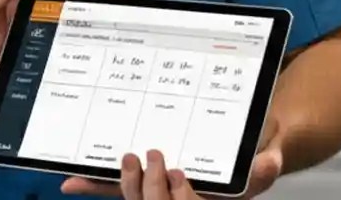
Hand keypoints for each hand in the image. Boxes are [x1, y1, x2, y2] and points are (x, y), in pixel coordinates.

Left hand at [60, 119, 283, 197]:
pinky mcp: (144, 186)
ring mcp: (163, 195)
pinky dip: (95, 183)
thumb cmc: (253, 152)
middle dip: (151, 189)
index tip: (179, 175)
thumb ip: (266, 161)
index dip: (184, 198)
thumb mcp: (267, 152)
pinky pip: (117, 190)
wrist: (247, 146)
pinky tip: (72, 181)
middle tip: (148, 157)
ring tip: (125, 160)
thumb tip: (268, 162)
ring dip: (124, 185)